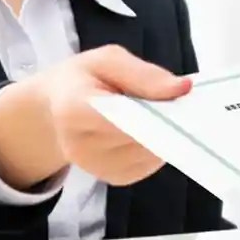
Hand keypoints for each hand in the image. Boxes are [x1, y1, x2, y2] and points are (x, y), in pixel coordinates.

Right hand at [0, 45, 191, 188]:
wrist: (56, 108)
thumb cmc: (83, 79)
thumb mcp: (108, 60)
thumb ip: (144, 74)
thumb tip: (182, 88)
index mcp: (73, 111)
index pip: (121, 117)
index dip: (154, 109)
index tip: (179, 96)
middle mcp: (80, 148)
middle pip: (141, 137)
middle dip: (165, 119)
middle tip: (176, 98)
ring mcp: (97, 168)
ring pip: (151, 152)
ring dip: (164, 133)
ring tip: (157, 111)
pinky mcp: (115, 179)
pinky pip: (150, 163)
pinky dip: (158, 145)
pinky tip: (149, 129)